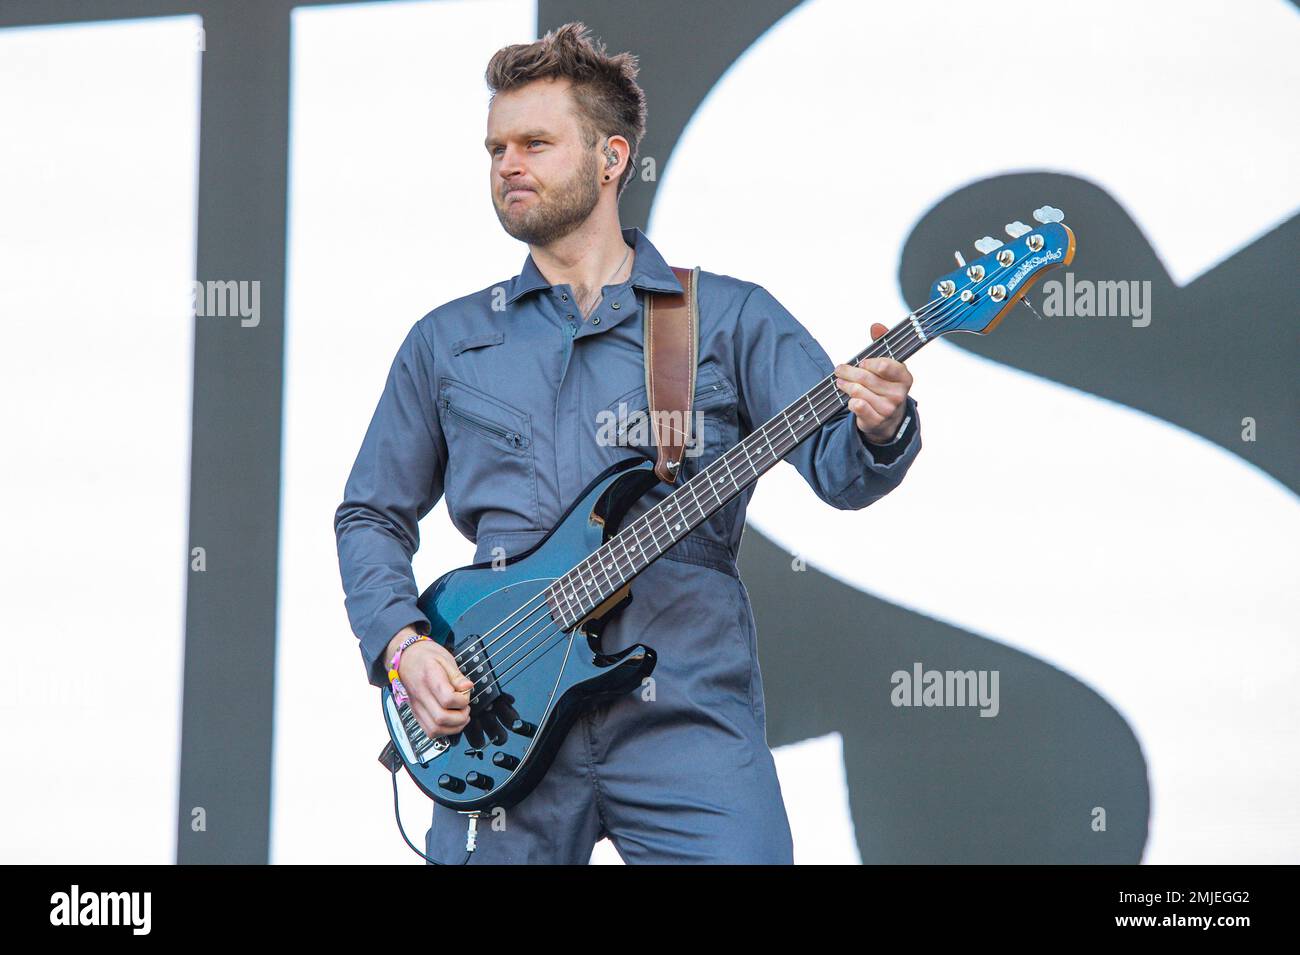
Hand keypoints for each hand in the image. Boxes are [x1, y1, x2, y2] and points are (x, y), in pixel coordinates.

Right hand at [386, 628, 472, 737]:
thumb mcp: (445, 659)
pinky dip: (444, 731)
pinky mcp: (416, 713)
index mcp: (429, 678)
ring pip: (434, 729)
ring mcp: (417, 706)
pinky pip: (429, 731)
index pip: (447, 699)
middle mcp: (421, 695)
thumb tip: (468, 687)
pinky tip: (451, 722)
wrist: (406, 658)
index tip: (465, 694)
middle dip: (460, 717)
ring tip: (460, 716)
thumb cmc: (425, 657)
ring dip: (453, 727)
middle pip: (441, 718)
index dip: (461, 700)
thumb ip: (457, 676)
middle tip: (465, 708)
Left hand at [834, 322, 912, 443]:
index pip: (886, 365)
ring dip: (845, 385)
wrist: (888, 418)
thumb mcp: (886, 364)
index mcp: (905, 377)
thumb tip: (876, 326)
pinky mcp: (877, 420)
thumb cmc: (885, 386)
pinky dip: (850, 401)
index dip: (870, 362)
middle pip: (866, 377)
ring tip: (840, 382)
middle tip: (839, 369)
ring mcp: (889, 409)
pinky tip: (849, 398)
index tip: (861, 362)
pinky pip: (857, 406)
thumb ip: (882, 342)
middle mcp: (899, 394)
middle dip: (848, 371)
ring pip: (858, 391)